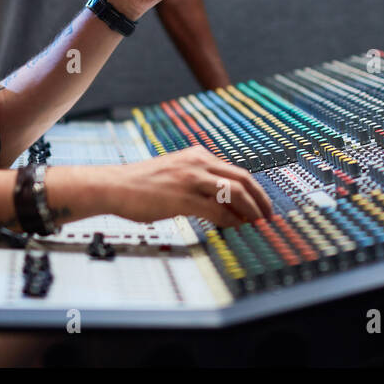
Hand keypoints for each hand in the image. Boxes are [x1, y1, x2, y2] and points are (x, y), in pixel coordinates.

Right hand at [101, 146, 272, 226]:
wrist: (115, 185)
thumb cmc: (141, 183)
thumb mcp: (175, 171)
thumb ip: (197, 178)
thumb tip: (219, 199)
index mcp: (198, 155)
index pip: (237, 171)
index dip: (254, 189)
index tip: (262, 204)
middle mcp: (198, 163)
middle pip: (243, 179)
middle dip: (260, 199)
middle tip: (268, 215)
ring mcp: (191, 180)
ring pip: (235, 193)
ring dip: (250, 210)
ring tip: (256, 224)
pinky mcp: (183, 198)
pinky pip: (217, 210)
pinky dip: (231, 221)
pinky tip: (235, 228)